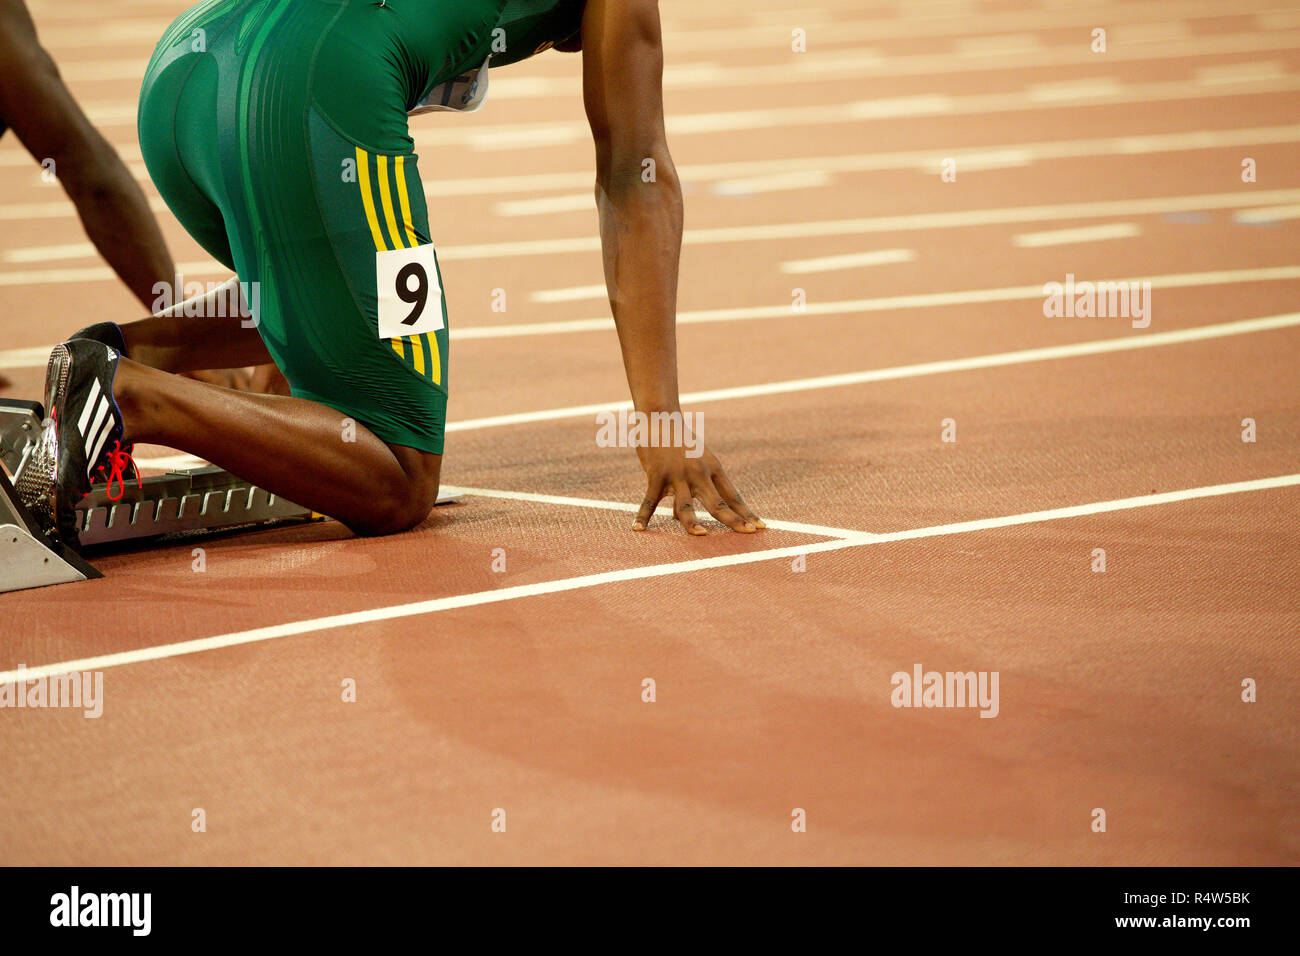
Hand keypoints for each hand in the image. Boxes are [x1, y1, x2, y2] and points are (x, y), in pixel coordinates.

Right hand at [633, 444, 764, 534]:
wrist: (660, 416)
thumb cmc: (679, 442)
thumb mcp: (695, 461)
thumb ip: (689, 492)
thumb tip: (678, 518)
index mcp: (713, 469)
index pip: (732, 496)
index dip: (746, 513)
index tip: (760, 528)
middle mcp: (699, 474)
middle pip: (717, 503)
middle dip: (733, 520)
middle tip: (747, 533)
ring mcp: (677, 475)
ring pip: (685, 506)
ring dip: (692, 523)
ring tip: (701, 535)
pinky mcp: (656, 475)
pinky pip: (650, 501)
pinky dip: (643, 516)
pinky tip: (639, 529)